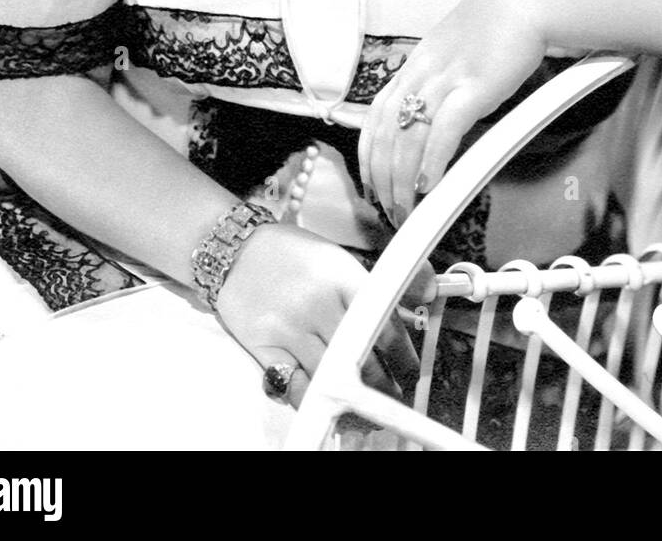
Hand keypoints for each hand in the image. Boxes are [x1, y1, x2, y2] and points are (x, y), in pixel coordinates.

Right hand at [216, 220, 423, 410]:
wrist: (235, 249)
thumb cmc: (291, 253)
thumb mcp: (338, 257)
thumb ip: (375, 283)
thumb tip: (426, 292)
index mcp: (342, 276)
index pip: (384, 326)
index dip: (403, 357)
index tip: (410, 372)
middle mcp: (318, 302)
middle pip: (360, 358)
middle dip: (382, 385)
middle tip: (392, 396)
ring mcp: (290, 327)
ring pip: (330, 377)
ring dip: (351, 400)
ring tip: (364, 411)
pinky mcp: (264, 346)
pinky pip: (293, 386)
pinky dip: (311, 400)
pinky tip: (324, 404)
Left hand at [358, 0, 548, 227]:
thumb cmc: (500, 25)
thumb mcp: (457, 50)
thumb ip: (442, 80)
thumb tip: (438, 116)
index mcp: (417, 63)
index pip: (377, 115)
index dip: (369, 154)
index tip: (371, 182)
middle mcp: (424, 70)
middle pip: (387, 132)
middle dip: (383, 178)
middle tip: (389, 209)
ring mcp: (447, 78)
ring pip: (408, 136)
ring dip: (402, 180)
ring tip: (408, 209)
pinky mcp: (475, 85)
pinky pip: (444, 129)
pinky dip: (432, 160)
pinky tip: (430, 184)